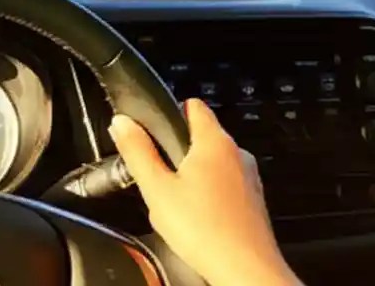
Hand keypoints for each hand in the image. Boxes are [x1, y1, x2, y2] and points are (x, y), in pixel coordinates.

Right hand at [108, 99, 301, 285]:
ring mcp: (249, 178)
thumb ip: (137, 151)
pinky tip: (198, 219)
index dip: (170, 113)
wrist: (245, 270)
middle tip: (159, 177)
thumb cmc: (205, 231)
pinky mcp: (253, 201)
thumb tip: (122, 123)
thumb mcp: (157, 189)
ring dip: (193, 177)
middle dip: (177, 152)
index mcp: (214, 141)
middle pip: (201, 136)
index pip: (192, 105)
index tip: (154, 130)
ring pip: (213, 164)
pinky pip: (225, 187)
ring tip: (177, 204)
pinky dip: (209, 196)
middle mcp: (237, 153)